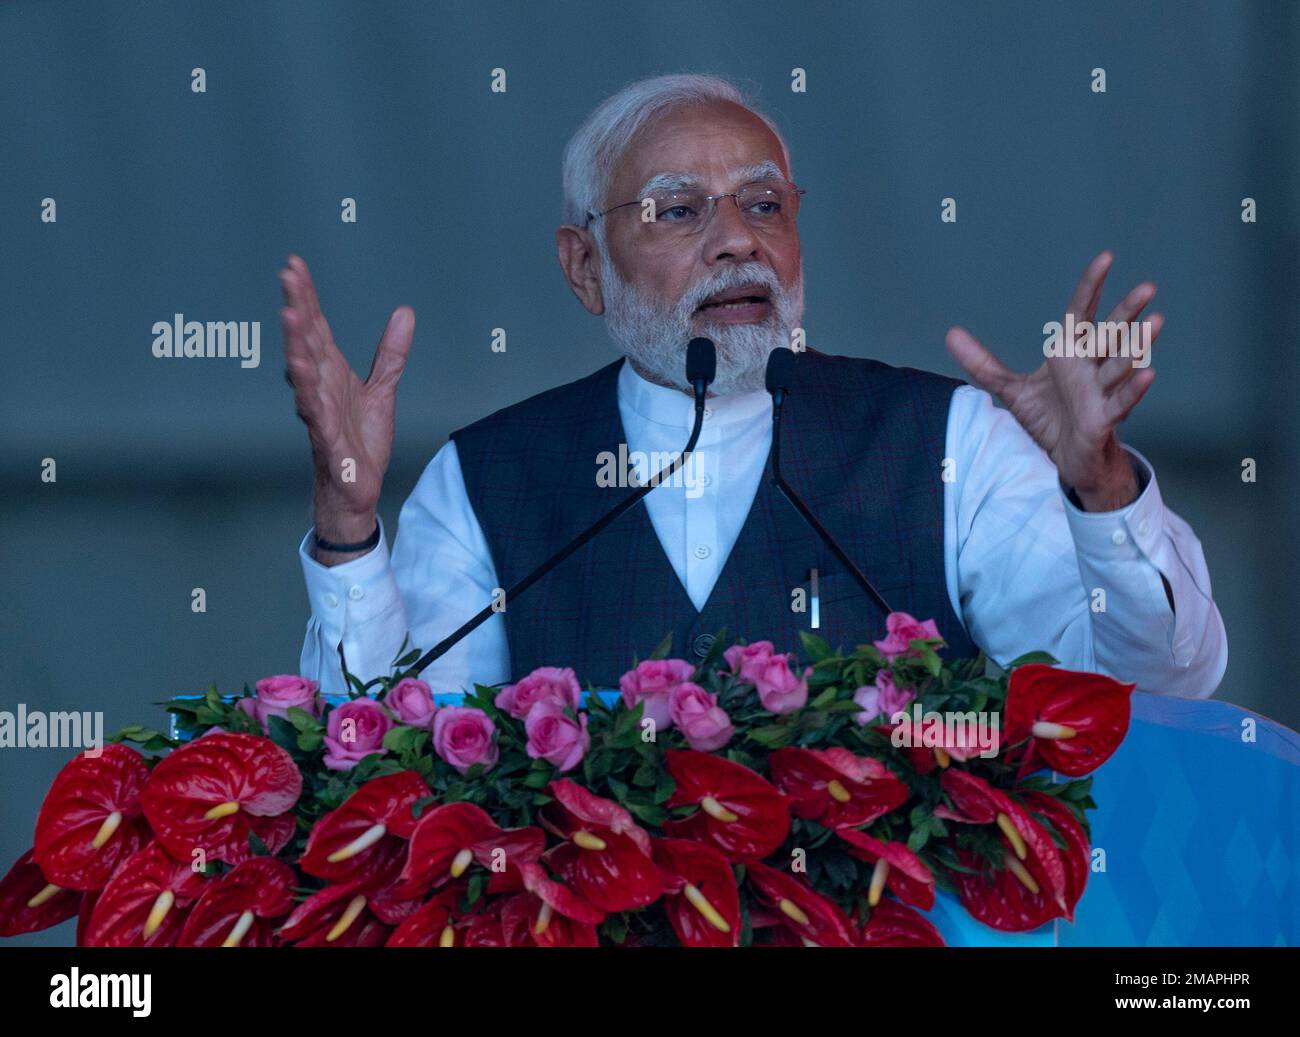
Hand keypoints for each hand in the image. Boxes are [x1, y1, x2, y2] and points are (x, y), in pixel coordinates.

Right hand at [278, 255, 413, 555]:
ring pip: (304, 371)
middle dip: (297, 307)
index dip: (307, 296)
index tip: (295, 264)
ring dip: (295, 343)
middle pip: (306, 340)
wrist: (358, 490)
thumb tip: (404, 312)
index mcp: (330, 373)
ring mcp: (319, 410)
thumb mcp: (382, 390)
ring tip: (290, 314)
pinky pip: (314, 410)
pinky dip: (307, 390)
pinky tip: (299, 369)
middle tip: (288, 274)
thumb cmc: (360, 442)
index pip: (316, 327)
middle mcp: (319, 386)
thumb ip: (391, 353)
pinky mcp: (326, 437)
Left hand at [944, 251, 1162, 511]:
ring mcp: (1100, 391)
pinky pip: (1121, 401)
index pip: (1082, 312)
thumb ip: (983, 363)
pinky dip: (1134, 389)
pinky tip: (1148, 372)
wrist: (1066, 457)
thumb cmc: (1049, 417)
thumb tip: (950, 334)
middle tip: (1147, 286)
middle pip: (1110, 334)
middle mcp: (1090, 367)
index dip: (1092, 286)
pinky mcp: (1104, 418)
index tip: (1105, 258)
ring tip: (1157, 320)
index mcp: (1071, 353)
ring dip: (1138, 344)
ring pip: (1121, 363)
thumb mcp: (1011, 388)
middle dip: (1127, 312)